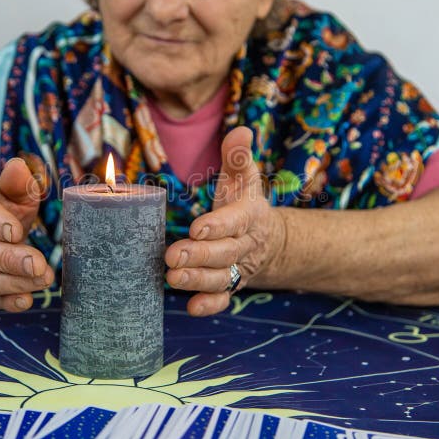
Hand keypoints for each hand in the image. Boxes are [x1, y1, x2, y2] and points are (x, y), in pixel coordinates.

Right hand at [0, 158, 53, 311]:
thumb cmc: (0, 206)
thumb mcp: (7, 189)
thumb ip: (16, 181)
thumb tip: (19, 167)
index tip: (16, 232)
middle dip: (10, 260)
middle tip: (39, 265)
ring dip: (14, 283)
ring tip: (43, 280)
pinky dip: (8, 302)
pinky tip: (27, 301)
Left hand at [164, 127, 285, 315]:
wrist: (266, 238)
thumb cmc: (244, 201)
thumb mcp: (243, 176)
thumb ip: (238, 155)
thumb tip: (240, 130)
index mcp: (249, 215)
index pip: (235, 220)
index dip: (218, 225)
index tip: (196, 228)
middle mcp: (244, 244)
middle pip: (225, 252)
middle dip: (200, 256)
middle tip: (173, 256)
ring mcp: (237, 267)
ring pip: (221, 277)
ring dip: (198, 280)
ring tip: (172, 278)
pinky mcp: (229, 285)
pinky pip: (223, 298)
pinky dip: (210, 305)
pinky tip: (192, 308)